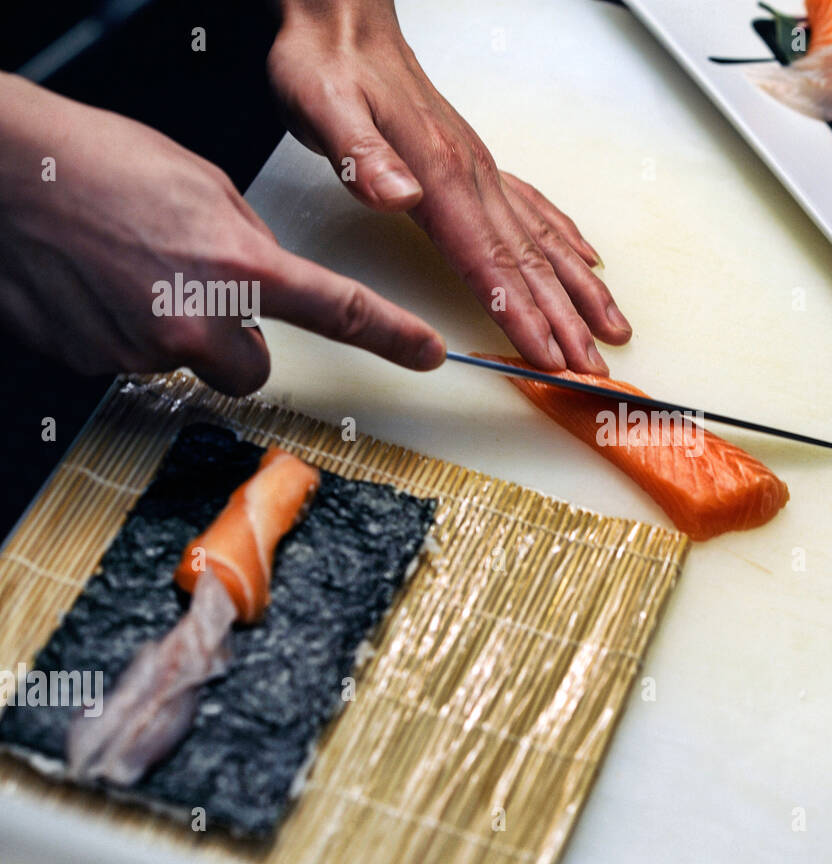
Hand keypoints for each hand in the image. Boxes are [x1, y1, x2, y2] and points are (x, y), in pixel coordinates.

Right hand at [0, 73, 444, 395]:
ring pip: (191, 365)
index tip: (428, 354)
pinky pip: (134, 360)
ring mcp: (143, 348)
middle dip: (237, 342)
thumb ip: (248, 242)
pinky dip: (126, 332)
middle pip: (253, 370)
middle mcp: (196, 319)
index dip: (393, 337)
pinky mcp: (96, 363)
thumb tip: (265, 280)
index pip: (340, 312)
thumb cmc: (96, 162)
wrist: (4, 173)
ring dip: (178, 334)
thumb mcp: (203, 186)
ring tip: (135, 276)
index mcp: (237, 265)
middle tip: (199, 294)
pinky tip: (103, 288)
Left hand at [268, 0, 630, 374]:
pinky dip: (567, 242)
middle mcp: (474, 176)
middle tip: (593, 368)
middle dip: (566, 320)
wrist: (341, 24)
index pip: (490, 260)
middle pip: (530, 263)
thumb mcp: (326, 108)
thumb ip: (362, 157)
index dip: (521, 314)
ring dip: (580, 291)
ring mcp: (483, 172)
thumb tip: (399, 194)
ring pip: (544, 243)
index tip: (549, 356)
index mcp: (442, 174)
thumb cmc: (328, 68)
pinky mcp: (478, 166)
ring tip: (613, 329)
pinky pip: (537, 211)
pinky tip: (586, 261)